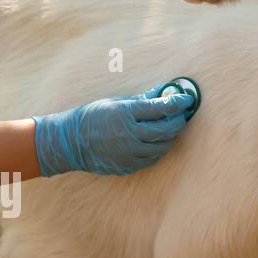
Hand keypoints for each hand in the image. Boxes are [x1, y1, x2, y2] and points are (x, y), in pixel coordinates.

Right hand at [31, 80, 198, 176]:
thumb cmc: (92, 117)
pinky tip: (157, 142)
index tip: (187, 99)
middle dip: (179, 120)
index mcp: (126, 114)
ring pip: (163, 146)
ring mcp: (129, 153)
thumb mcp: (115, 102)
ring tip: (170, 127)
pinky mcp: (128, 165)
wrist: (70, 142)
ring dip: (171, 136)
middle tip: (182, 114)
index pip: (163, 107)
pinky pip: (152, 158)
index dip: (179, 102)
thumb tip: (163, 91)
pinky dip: (159, 149)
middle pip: (167, 129)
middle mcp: (130, 134)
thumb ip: (142, 100)